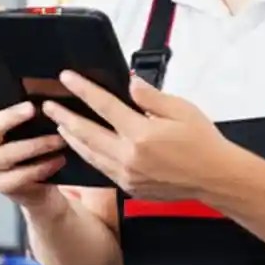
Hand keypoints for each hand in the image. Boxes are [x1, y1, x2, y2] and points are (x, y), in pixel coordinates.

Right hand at [0, 75, 68, 210]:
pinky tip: (59, 161)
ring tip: (60, 139)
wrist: (38, 191)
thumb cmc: (35, 152)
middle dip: (10, 117)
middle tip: (32, 108)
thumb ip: (30, 111)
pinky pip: (21, 176)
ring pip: (9, 153)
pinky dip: (42, 168)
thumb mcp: (30, 130)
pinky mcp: (1, 185)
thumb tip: (51, 80)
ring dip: (36, 145)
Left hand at [43, 71, 234, 199]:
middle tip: (48, 106)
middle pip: (87, 133)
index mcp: (142, 134)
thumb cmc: (203, 143)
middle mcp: (130, 156)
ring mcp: (128, 174)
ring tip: (59, 125)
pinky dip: (88, 155)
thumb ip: (150, 97)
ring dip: (72, 138)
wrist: (216, 179)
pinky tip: (82, 147)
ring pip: (90, 154)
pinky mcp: (130, 187)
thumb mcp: (181, 110)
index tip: (67, 78)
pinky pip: (101, 168)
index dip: (83, 90)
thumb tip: (129, 83)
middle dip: (64, 117)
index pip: (104, 106)